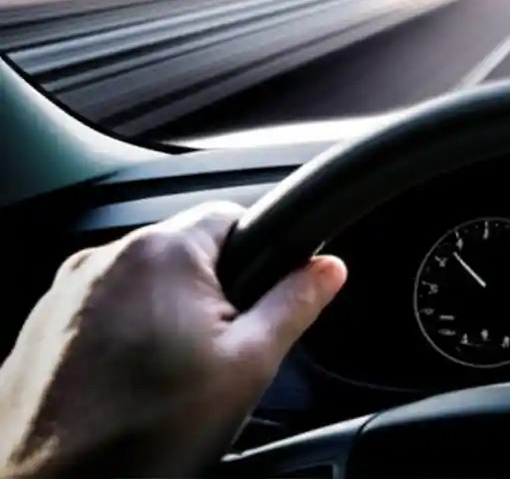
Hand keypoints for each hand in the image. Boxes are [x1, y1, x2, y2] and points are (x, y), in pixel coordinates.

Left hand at [0, 202, 346, 477]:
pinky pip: (103, 315)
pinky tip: (132, 390)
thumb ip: (295, 305)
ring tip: (171, 383)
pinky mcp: (42, 326)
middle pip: (186, 255)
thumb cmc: (143, 434)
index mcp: (162, 254)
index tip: (260, 302)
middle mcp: (105, 259)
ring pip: (145, 288)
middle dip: (212, 297)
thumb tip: (328, 269)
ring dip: (166, 320)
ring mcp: (65, 293)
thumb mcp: (248, 367)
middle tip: (218, 358)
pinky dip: (125, 342)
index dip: (260, 257)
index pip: (232, 215)